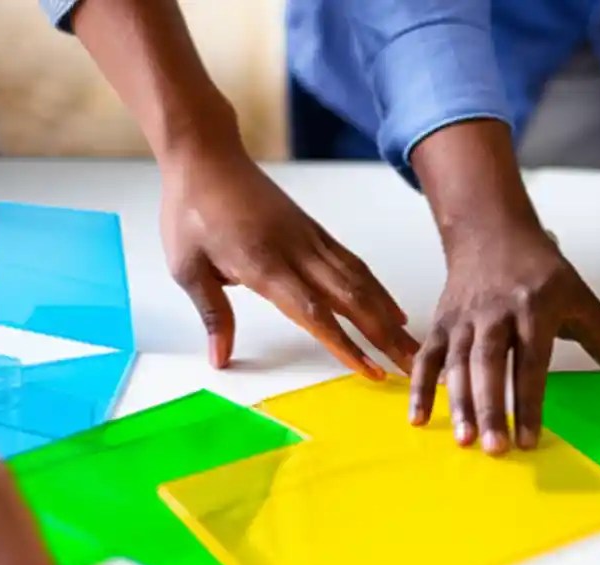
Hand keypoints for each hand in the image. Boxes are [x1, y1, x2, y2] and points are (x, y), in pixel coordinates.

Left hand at [159, 146, 417, 373]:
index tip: (370, 371)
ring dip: (388, 316)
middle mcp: (297, 253)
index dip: (345, 345)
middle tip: (412, 365)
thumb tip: (221, 358)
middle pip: (352, 300)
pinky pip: (353, 264)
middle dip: (385, 337)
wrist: (207, 156)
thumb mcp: (187, 267)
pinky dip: (377, 289)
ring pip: (360, 282)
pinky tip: (391, 309)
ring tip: (411, 344)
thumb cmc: (192, 211)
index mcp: (265, 265)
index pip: (314, 313)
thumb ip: (212, 314)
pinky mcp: (314, 231)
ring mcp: (310, 240)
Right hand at [409, 225, 599, 454]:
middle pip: (490, 365)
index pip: (531, 363)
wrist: (492, 231)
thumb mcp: (581, 298)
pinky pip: (428, 358)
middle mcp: (495, 315)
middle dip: (491, 408)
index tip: (530, 440)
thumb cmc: (541, 271)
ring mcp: (464, 319)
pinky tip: (418, 420)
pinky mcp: (442, 323)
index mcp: (534, 308)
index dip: (530, 403)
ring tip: (464, 441)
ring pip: (457, 365)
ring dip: (458, 405)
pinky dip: (420, 388)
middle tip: (495, 449)